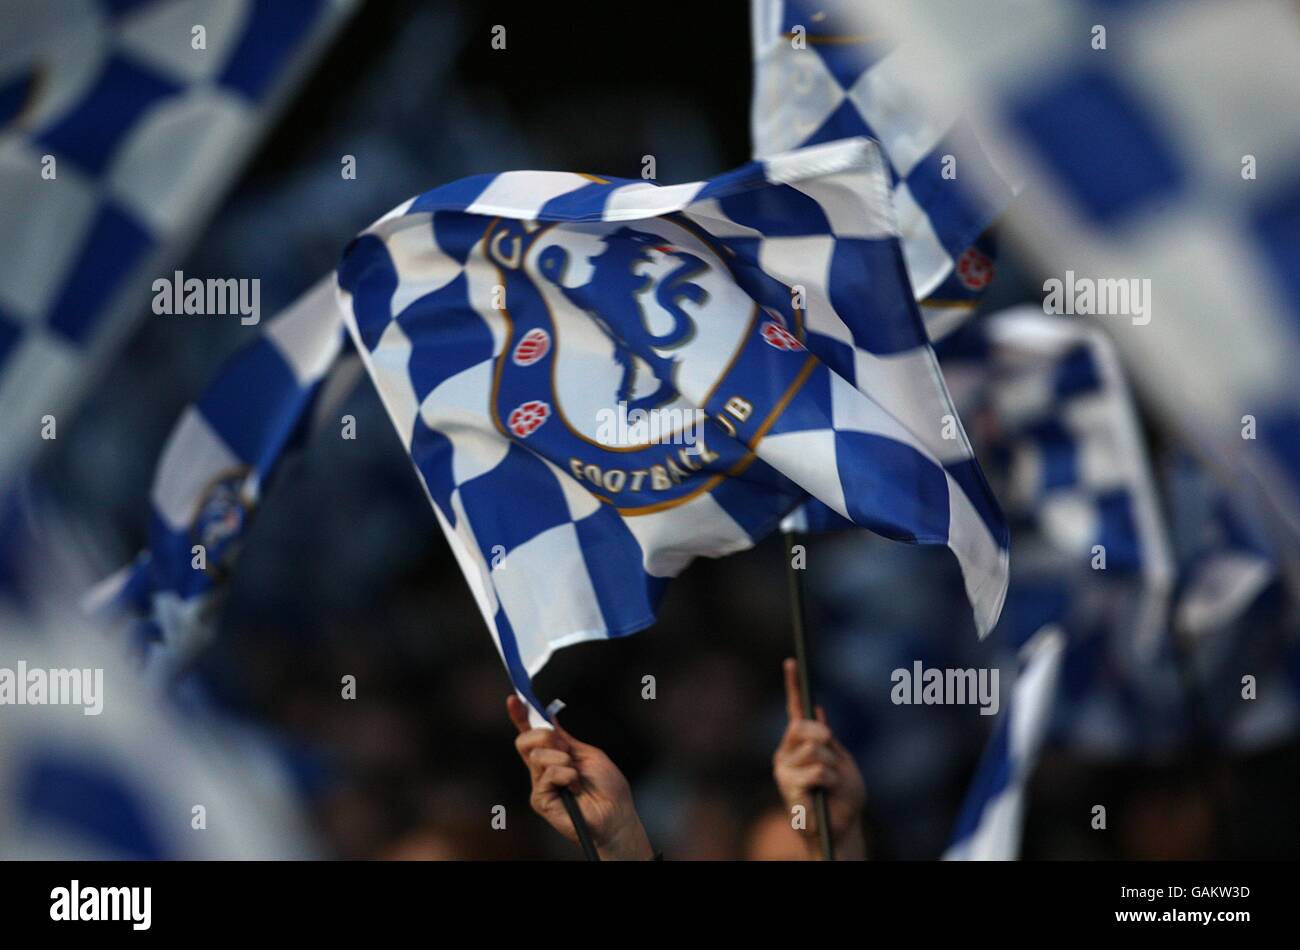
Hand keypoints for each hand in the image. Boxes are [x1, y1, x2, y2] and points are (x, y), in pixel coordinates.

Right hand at [507, 695, 653, 859]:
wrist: (616, 813)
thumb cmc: (607, 787)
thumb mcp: (587, 753)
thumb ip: (565, 738)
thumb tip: (550, 717)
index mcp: (554, 755)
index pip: (531, 733)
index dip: (521, 716)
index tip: (514, 699)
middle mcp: (542, 769)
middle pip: (525, 741)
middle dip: (545, 736)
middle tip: (566, 748)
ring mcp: (540, 784)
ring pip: (538, 756)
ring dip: (563, 760)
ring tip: (577, 776)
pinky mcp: (540, 799)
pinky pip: (548, 774)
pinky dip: (567, 775)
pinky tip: (575, 787)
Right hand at [772, 658, 866, 859]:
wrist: (841, 827)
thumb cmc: (842, 796)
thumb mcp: (843, 761)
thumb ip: (828, 739)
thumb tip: (818, 711)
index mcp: (801, 742)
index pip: (795, 708)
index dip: (792, 684)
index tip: (792, 661)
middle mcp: (787, 752)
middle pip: (804, 727)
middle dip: (823, 738)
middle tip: (831, 752)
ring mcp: (785, 769)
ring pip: (814, 750)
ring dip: (831, 767)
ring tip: (829, 784)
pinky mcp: (788, 786)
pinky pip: (816, 772)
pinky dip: (828, 781)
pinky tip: (821, 794)